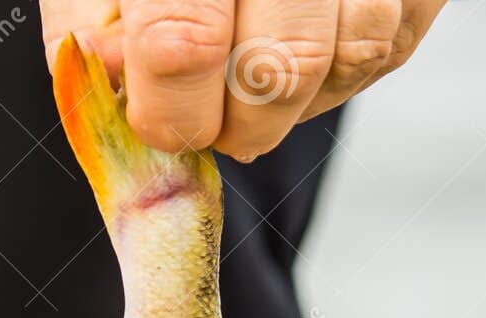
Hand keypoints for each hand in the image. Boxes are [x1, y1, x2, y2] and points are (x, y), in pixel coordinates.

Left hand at [40, 2, 447, 158]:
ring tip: (259, 84)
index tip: (170, 128)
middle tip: (218, 123)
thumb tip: (120, 87)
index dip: (174, 114)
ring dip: (296, 105)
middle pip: (280, 66)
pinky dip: (344, 74)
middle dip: (240, 124)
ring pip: (349, 59)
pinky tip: (307, 54)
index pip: (185, 44)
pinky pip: (392, 43)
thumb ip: (93, 21)